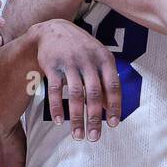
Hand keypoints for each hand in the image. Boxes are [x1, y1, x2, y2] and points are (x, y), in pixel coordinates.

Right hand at [32, 19, 120, 142]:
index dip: (114, 106)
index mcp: (104, 59)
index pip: (113, 86)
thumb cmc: (81, 48)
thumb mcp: (98, 58)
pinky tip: (59, 121)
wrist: (54, 29)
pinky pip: (55, 90)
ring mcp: (69, 62)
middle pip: (94, 94)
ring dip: (77, 117)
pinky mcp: (52, 65)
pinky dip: (57, 107)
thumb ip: (106, 80)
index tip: (113, 124)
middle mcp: (88, 60)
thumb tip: (111, 108)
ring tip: (78, 135)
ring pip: (75, 94)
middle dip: (95, 118)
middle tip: (94, 137)